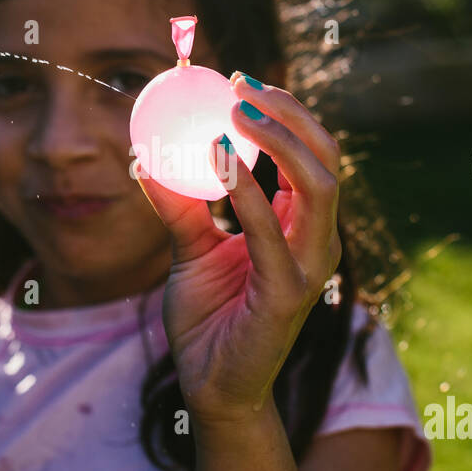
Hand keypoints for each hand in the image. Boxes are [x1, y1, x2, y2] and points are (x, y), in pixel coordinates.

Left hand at [135, 73, 343, 427]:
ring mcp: (310, 267)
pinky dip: (247, 190)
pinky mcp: (290, 293)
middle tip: (241, 85)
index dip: (284, 112)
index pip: (311, 154)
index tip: (239, 81)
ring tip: (237, 111)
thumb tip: (145, 155)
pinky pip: (272, 231)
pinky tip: (219, 159)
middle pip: (326, 157)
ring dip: (279, 139)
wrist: (211, 389)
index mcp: (301, 226)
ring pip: (318, 183)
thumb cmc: (209, 320)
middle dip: (290, 113)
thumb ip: (179, 204)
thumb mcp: (189, 249)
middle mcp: (316, 241)